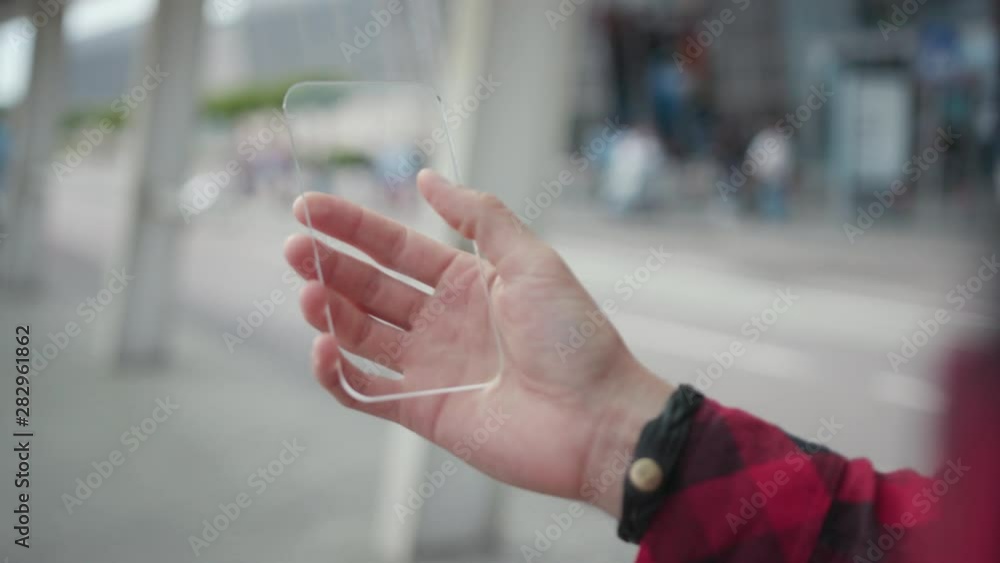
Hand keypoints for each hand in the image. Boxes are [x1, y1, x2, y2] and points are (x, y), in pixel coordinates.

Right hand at [284, 169, 672, 516]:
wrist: (596, 420)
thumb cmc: (573, 338)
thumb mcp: (531, 261)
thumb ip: (481, 217)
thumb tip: (428, 178)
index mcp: (467, 283)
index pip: (395, 248)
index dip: (352, 227)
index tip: (308, 206)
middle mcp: (442, 321)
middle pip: (370, 288)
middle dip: (329, 265)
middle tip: (292, 246)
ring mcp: (429, 367)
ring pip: (360, 335)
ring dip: (329, 314)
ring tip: (309, 295)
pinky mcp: (422, 412)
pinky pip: (365, 390)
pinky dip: (336, 373)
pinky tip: (323, 347)